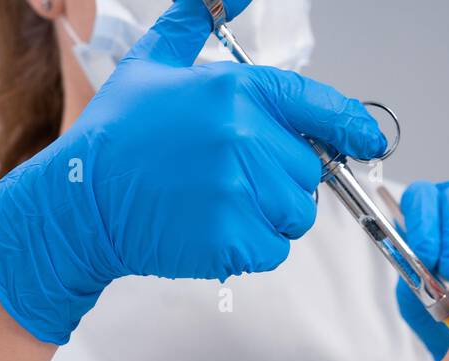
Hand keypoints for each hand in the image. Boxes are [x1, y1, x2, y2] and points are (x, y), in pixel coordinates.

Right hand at [0, 0, 385, 344]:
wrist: (79, 202)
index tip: (369, 140)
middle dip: (281, 178)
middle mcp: (244, 138)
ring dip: (269, 216)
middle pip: (309, 171)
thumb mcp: (153, 63)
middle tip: (230, 177)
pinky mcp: (232, 239)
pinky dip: (251, 248)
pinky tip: (211, 230)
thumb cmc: (117, 135)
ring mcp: (240, 192)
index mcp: (235, 91)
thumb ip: (195, 21)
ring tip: (218, 203)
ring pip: (296, 214)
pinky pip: (274, 251)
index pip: (319, 106)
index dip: (352, 126)